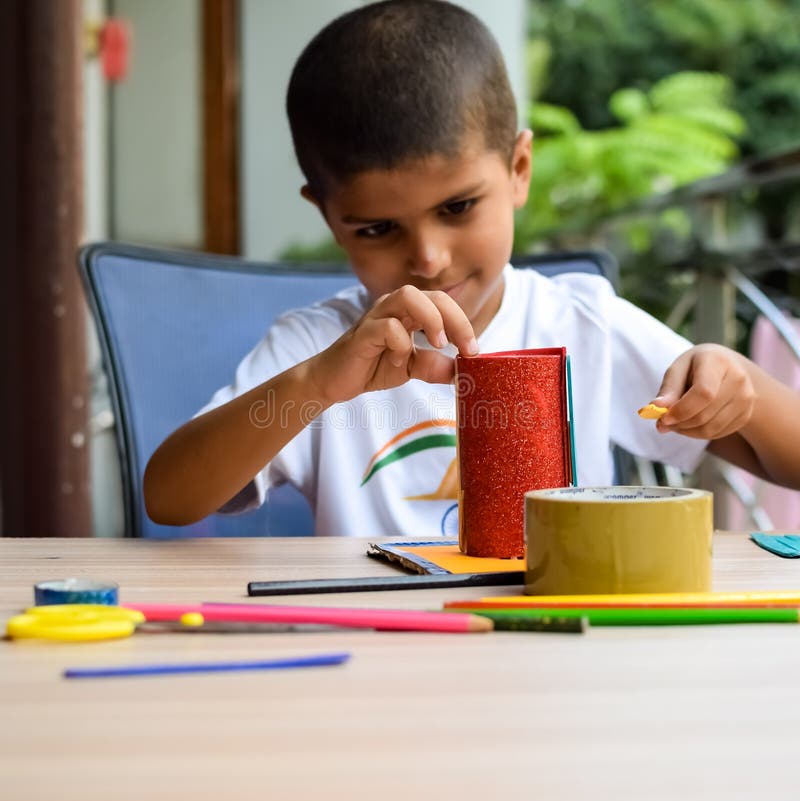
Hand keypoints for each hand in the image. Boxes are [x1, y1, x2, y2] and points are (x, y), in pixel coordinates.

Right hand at [307, 285, 478, 404]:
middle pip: (434, 295)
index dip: (464, 324)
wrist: (336, 379)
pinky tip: (398, 361)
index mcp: (410, 311)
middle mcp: (395, 306)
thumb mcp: (413, 368)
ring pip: (409, 296)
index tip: (474, 351)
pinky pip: (387, 327)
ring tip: (437, 344)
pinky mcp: (363, 332)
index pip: (444, 303)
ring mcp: (377, 315)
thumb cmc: (373, 366)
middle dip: (456, 320)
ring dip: (432, 319)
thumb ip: (436, 367)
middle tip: (466, 349)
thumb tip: (463, 372)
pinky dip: (400, 344)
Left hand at [650, 344, 756, 439]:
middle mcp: (738, 379)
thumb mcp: (678, 369)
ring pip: (711, 428)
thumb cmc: (695, 367)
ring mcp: (746, 398)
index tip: (664, 418)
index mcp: (718, 362)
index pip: (704, 393)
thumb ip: (668, 388)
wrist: (726, 367)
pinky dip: (698, 434)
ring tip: (674, 423)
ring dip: (687, 431)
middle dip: (679, 423)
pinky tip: (689, 423)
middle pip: (705, 414)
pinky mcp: (746, 414)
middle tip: (663, 423)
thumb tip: (656, 407)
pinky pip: (718, 433)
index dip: (682, 410)